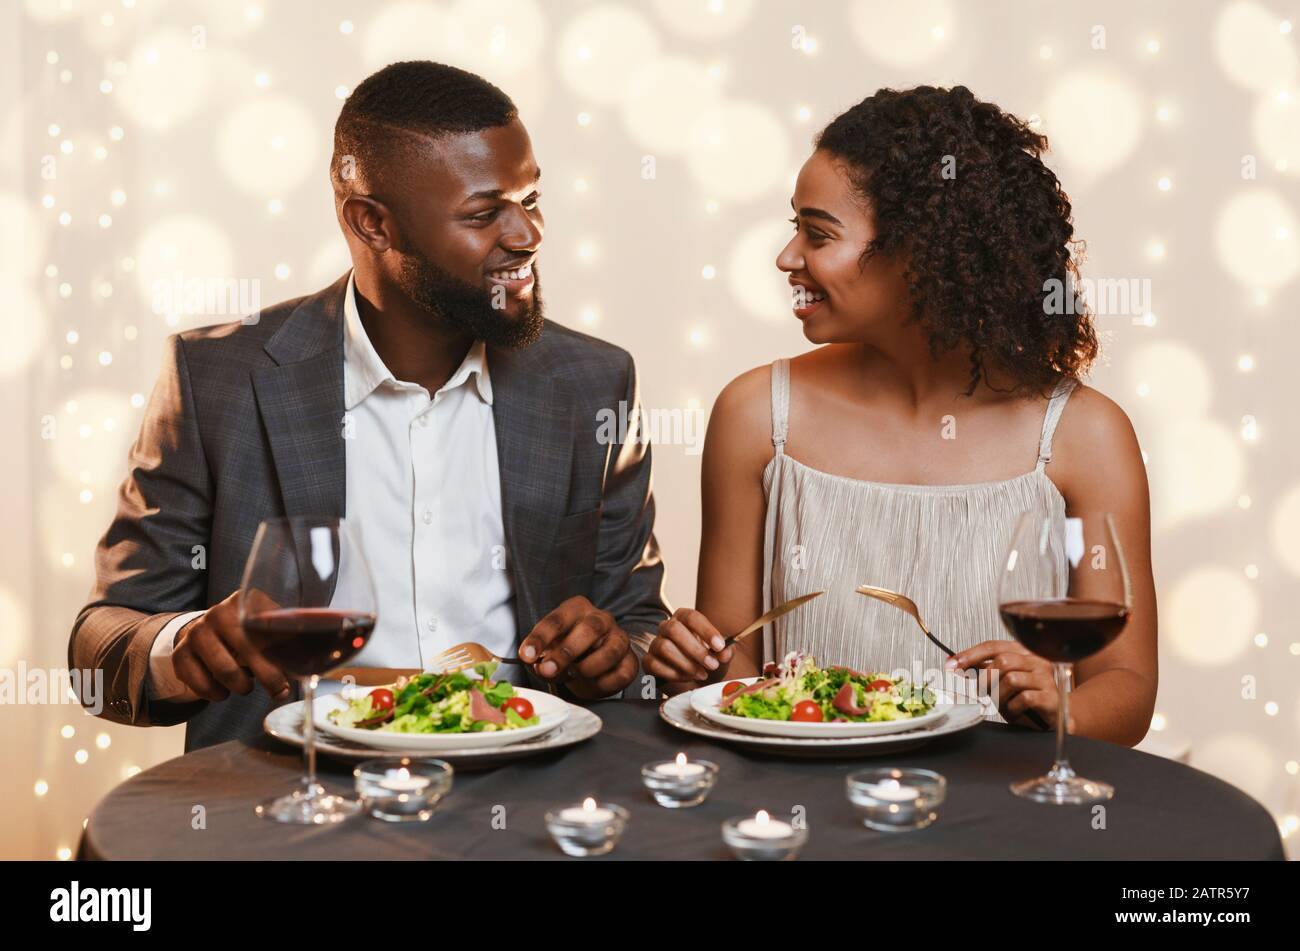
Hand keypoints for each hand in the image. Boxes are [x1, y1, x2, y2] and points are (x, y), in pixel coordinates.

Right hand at [171, 590, 291, 702]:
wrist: (206, 633)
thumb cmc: (248, 635)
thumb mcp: (269, 630)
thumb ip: (290, 642)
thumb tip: (315, 663)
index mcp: (246, 601)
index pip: (270, 629)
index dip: (284, 654)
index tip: (292, 672)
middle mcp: (219, 612)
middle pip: (249, 649)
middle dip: (269, 676)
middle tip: (278, 690)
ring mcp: (197, 631)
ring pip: (225, 670)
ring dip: (241, 686)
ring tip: (246, 686)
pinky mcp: (180, 653)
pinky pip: (200, 683)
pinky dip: (214, 693)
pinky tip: (222, 691)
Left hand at [518, 596, 636, 698]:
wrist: (591, 664)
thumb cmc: (566, 652)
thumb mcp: (548, 650)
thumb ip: (540, 658)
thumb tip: (539, 666)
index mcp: (577, 609)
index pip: (558, 619)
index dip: (541, 637)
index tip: (527, 655)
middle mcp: (602, 619)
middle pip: (590, 629)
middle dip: (566, 652)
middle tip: (548, 670)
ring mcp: (619, 639)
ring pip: (609, 652)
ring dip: (586, 668)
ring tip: (573, 675)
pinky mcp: (630, 661)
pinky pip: (619, 674)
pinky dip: (601, 684)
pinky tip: (591, 682)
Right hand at [643, 607, 733, 694]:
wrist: (695, 680)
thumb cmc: (707, 660)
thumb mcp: (720, 655)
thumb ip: (725, 652)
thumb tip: (725, 652)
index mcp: (684, 618)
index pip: (691, 617)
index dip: (706, 630)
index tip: (719, 646)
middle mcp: (667, 627)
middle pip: (674, 629)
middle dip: (695, 649)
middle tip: (712, 665)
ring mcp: (655, 643)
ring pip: (664, 647)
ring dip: (686, 663)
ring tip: (702, 674)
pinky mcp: (648, 661)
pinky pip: (655, 665)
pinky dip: (673, 674)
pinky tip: (687, 678)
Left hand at [946, 640, 1074, 731]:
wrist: (1053, 717)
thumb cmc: (1025, 698)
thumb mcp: (1000, 682)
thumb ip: (982, 670)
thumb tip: (954, 661)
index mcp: (1022, 652)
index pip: (992, 646)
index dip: (969, 655)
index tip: (951, 664)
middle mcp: (1036, 661)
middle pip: (1002, 662)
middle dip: (985, 680)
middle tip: (981, 693)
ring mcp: (1046, 678)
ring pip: (1011, 679)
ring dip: (1000, 696)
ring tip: (1003, 703)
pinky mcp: (1051, 696)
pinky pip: (1024, 698)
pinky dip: (1014, 707)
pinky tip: (1016, 710)